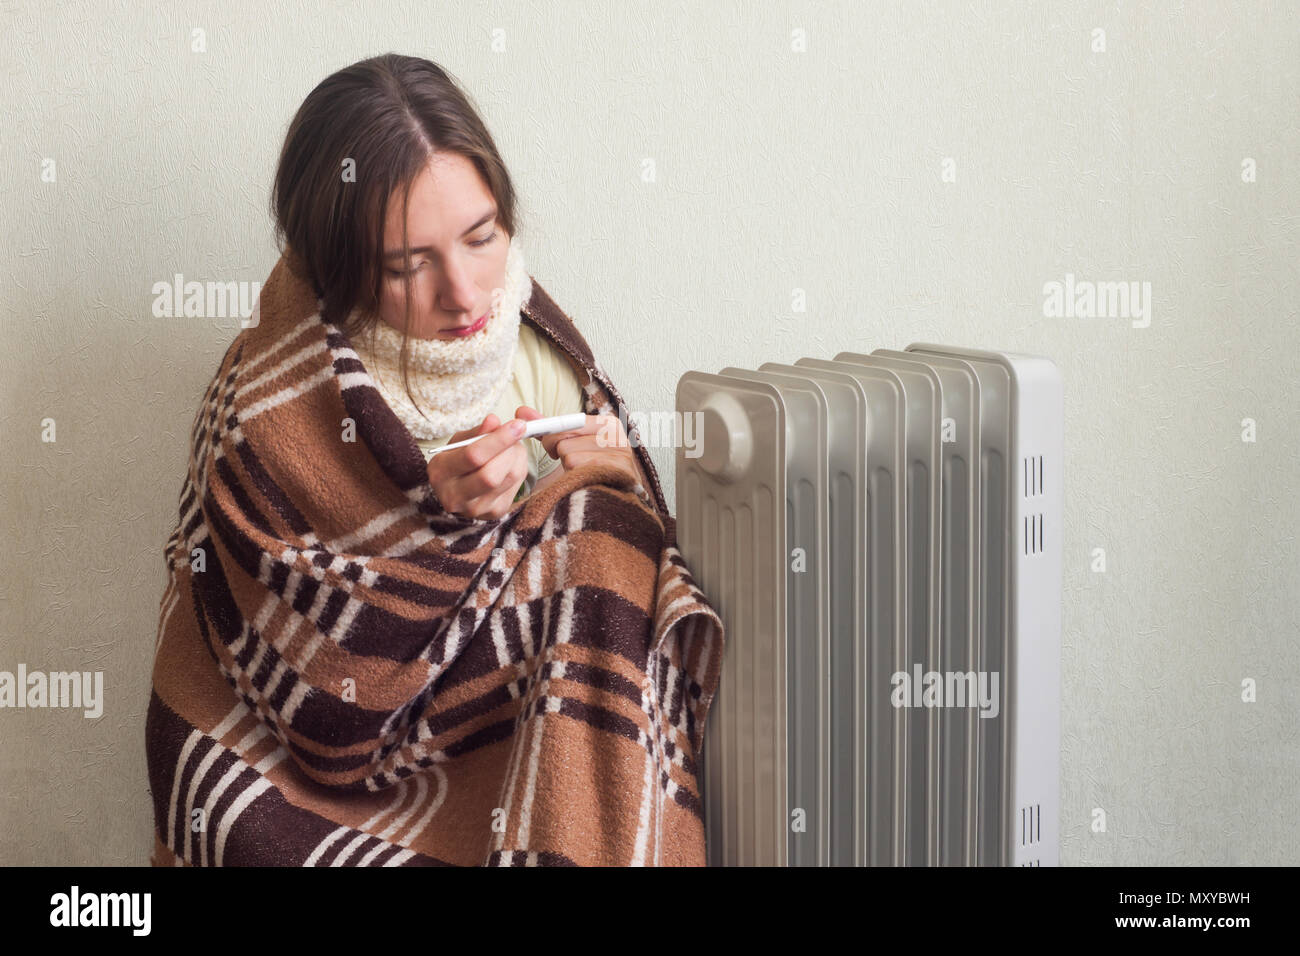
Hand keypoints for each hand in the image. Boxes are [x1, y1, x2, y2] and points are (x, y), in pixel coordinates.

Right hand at [425, 413, 528, 519]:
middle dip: (510, 450)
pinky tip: (511, 461)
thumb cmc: (458, 460)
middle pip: (491, 475)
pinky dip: (520, 467)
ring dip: (518, 456)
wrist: (457, 489)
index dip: (498, 439)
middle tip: (518, 433)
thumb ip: (477, 431)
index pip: (473, 456)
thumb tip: (494, 420)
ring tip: (512, 446)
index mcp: (440, 472)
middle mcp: (454, 496)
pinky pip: (516, 485)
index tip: (518, 424)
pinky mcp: (494, 512)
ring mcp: (475, 509)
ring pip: (508, 478)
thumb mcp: (461, 441)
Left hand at [521, 408, 641, 486]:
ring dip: (569, 471)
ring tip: (582, 475)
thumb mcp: (573, 443)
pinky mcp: (614, 476)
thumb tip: (521, 411)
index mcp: (609, 424)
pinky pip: (578, 473)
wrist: (616, 503)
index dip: (552, 439)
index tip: (554, 450)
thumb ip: (549, 427)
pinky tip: (585, 483)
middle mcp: (617, 437)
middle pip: (564, 440)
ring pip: (569, 458)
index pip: (565, 423)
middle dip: (560, 454)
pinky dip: (574, 481)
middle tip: (569, 464)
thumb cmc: (591, 468)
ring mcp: (618, 457)